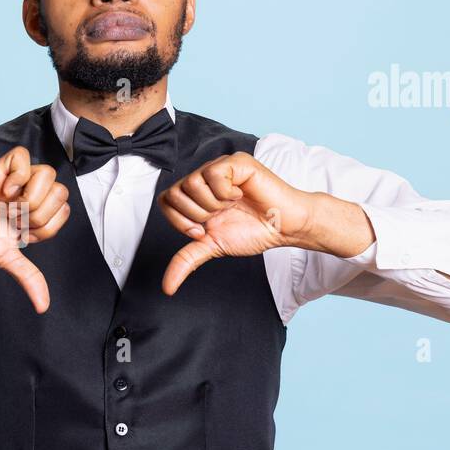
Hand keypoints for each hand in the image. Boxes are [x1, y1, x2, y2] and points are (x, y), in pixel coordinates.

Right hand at [0, 146, 70, 312]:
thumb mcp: (5, 259)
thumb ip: (29, 278)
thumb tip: (43, 307)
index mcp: (34, 217)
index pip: (63, 214)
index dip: (47, 226)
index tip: (21, 231)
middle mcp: (29, 196)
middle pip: (62, 193)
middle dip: (41, 212)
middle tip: (16, 218)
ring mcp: (16, 181)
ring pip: (49, 174)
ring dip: (32, 194)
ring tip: (10, 203)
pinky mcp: (0, 168)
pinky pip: (23, 157)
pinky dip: (18, 175)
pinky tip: (4, 189)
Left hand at [157, 151, 315, 294]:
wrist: (284, 227)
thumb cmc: (253, 231)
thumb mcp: (213, 246)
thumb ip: (187, 260)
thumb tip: (167, 287)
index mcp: (195, 195)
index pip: (165, 200)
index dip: (180, 220)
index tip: (204, 231)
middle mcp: (204, 178)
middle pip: (175, 193)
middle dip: (198, 214)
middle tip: (220, 216)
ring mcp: (219, 167)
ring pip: (192, 183)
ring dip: (213, 203)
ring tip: (232, 204)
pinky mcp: (235, 161)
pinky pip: (213, 173)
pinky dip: (226, 192)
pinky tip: (240, 194)